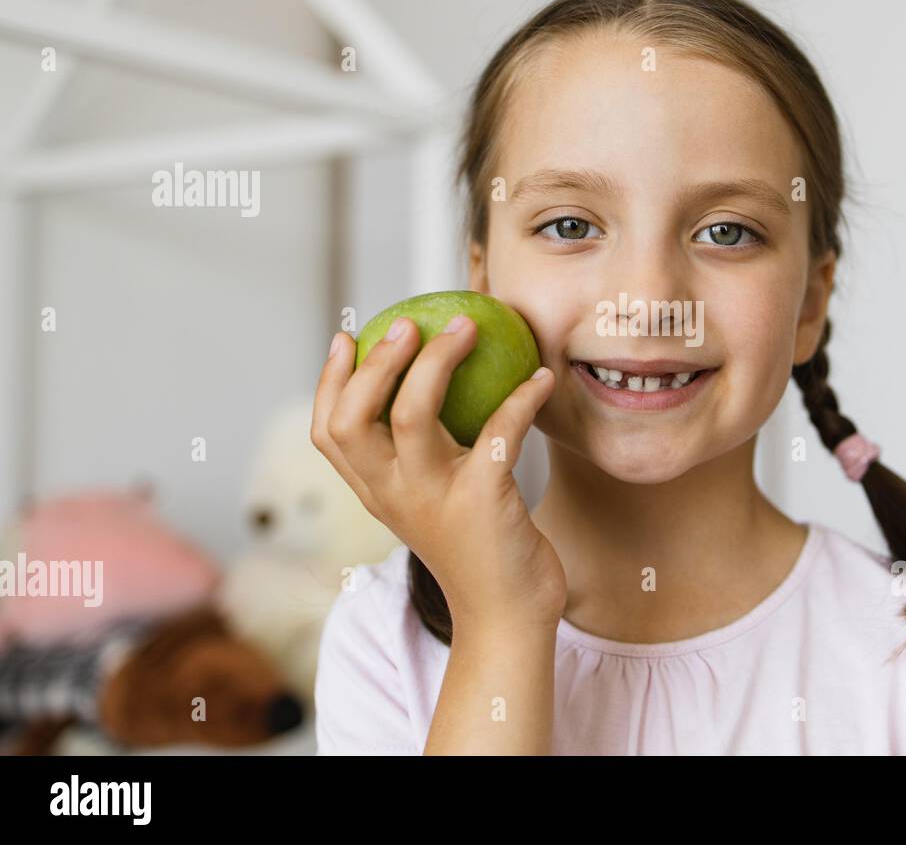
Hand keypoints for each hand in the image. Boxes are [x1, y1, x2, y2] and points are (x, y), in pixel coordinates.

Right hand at [310, 315, 565, 631]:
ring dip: (437, 363)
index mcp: (377, 492)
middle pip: (355, 420)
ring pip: (412, 418)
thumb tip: (436, 384)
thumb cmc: (478, 548)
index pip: (329, 433)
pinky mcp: (482, 502)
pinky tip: (543, 379)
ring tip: (466, 328)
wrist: (508, 617)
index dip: (330, 381)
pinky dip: (522, 399)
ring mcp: (435, 499)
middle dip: (377, 363)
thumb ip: (423, 456)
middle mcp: (394, 494)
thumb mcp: (433, 500)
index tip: (348, 337)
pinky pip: (499, 434)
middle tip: (409, 323)